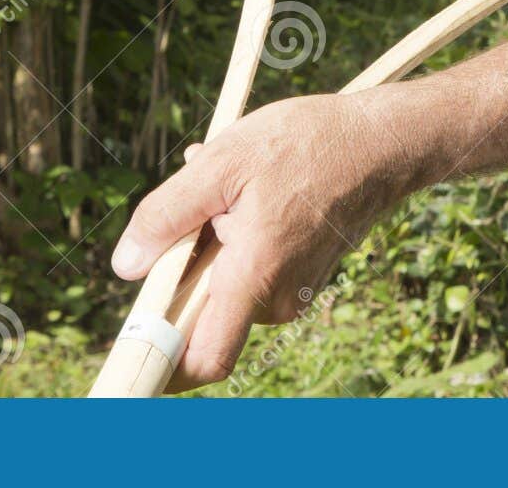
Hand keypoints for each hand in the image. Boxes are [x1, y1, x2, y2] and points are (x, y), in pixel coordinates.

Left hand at [109, 91, 419, 388]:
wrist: (381, 142)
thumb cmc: (306, 145)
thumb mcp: (223, 163)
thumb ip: (167, 214)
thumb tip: (126, 265)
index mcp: (254, 278)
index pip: (204, 358)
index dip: (161, 365)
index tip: (132, 347)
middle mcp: (278, 298)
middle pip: (204, 311)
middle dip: (184, 267)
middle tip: (196, 208)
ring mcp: (295, 289)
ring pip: (228, 285)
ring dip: (211, 246)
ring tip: (228, 188)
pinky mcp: (304, 275)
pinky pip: (253, 272)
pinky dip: (238, 241)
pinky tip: (248, 193)